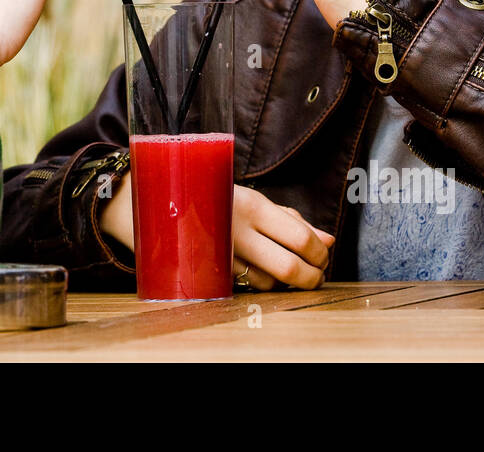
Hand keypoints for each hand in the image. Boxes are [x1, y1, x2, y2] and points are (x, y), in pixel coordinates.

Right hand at [101, 175, 334, 289]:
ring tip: (288, 272)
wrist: (155, 200)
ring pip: (269, 282)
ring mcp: (221, 253)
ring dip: (286, 283)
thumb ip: (291, 220)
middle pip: (289, 268)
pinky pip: (247, 286)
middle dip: (311, 277)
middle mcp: (237, 231)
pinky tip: (263, 274)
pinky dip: (263, 285)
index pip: (300, 238)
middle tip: (317, 275)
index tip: (323, 256)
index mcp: (252, 205)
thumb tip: (328, 241)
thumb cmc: (214, 197)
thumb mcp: (252, 200)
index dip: (319, 253)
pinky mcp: (209, 269)